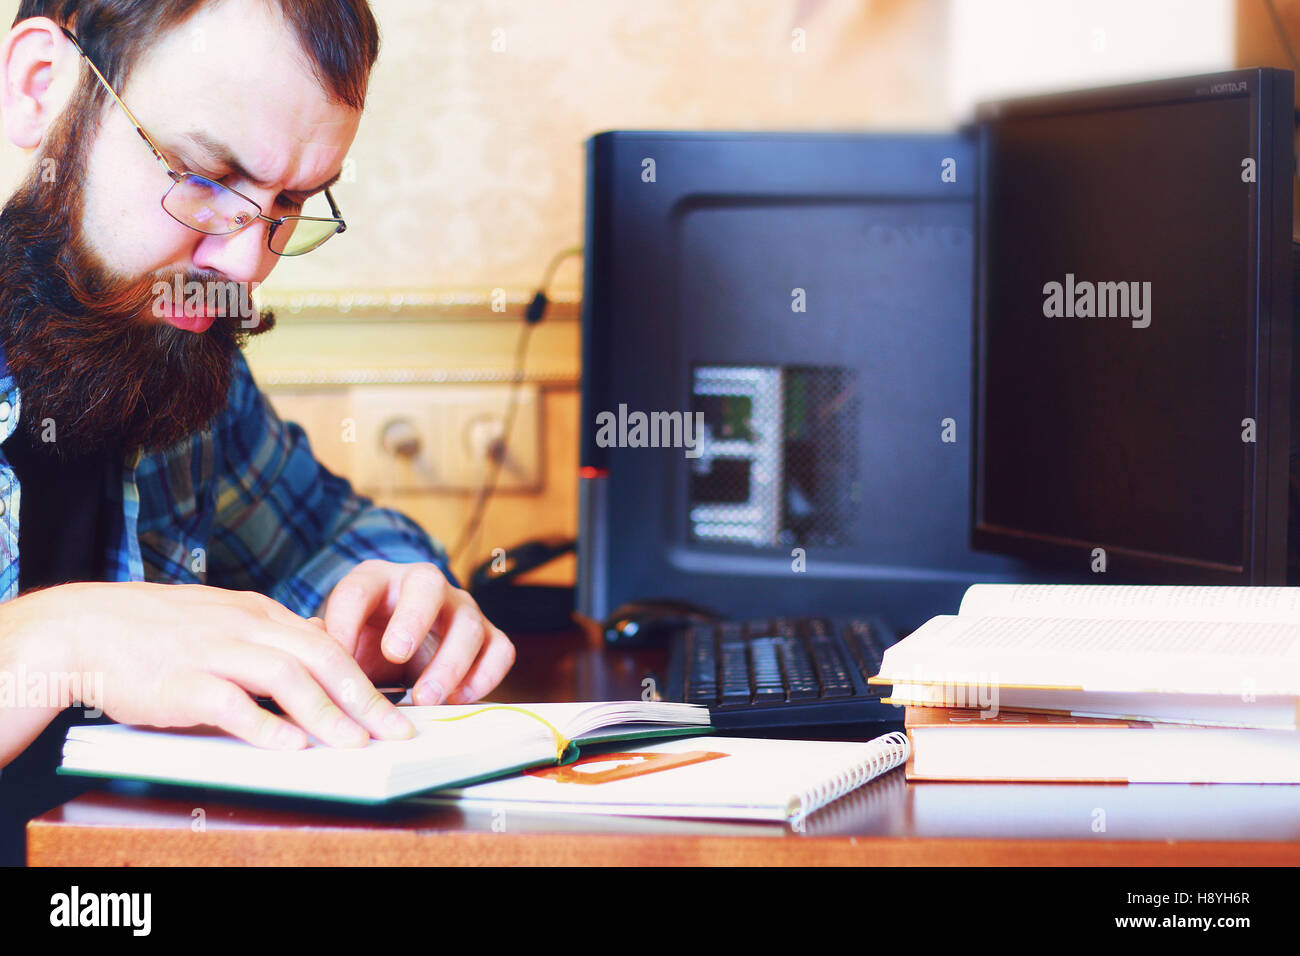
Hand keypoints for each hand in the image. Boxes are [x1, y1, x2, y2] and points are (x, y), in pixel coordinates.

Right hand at [24, 581, 416, 749]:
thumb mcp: (223, 617)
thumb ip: (269, 634)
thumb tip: (319, 646)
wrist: (85, 629)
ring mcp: (215, 651)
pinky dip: (265, 726)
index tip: (394, 709)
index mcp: (259, 612)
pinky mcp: (183, 681)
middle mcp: (245, 626)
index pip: (328, 644)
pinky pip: (232, 703)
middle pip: (321, 658)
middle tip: (394, 731)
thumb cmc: (156, 631)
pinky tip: (290, 747)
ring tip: (355, 743)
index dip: (366, 678)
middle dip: (364, 698)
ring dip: (326, 714)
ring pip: (286, 677)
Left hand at [320, 560, 514, 705]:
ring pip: (468, 623)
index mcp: (377, 580)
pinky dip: (483, 677)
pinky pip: (500, 650)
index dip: (344, 622)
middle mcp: (424, 586)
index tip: (335, 657)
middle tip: (395, 654)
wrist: (400, 651)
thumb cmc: (365, 645)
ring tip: (424, 698)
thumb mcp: (341, 644)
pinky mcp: (489, 636)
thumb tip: (315, 664)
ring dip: (448, 664)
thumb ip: (326, 650)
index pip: (358, 589)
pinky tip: (456, 701)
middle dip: (412, 619)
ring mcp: (462, 609)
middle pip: (427, 584)